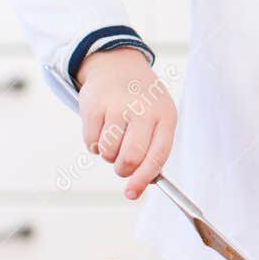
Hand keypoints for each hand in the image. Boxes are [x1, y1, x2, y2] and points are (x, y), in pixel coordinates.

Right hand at [75, 47, 176, 199]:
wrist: (118, 65)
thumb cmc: (141, 102)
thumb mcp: (157, 120)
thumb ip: (151, 152)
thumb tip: (139, 188)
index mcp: (166, 116)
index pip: (157, 155)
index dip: (144, 179)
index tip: (132, 194)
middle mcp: (144, 109)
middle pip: (131, 157)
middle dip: (123, 169)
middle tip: (121, 165)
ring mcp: (118, 105)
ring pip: (109, 153)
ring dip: (108, 155)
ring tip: (114, 138)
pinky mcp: (94, 105)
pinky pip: (92, 143)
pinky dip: (95, 144)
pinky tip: (102, 128)